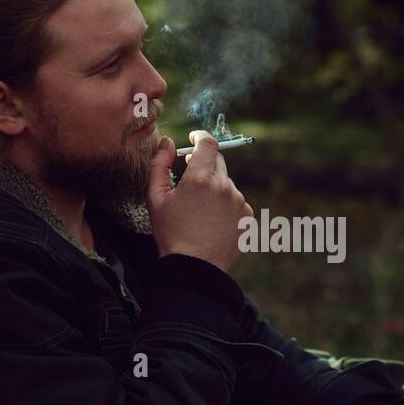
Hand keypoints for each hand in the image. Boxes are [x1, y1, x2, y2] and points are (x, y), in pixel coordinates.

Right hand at [145, 131, 253, 273]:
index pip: (208, 143)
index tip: (195, 138)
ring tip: (200, 212)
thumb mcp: (155, 198)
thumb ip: (159, 164)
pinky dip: (225, 206)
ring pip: (226, 183)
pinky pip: (236, 201)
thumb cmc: (171, 234)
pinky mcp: (248, 215)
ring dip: (215, 188)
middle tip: (192, 178)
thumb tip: (168, 142)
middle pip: (218, 161)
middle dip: (204, 165)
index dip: (201, 136)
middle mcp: (223, 186)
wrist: (194, 268)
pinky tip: (212, 222)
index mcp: (200, 178)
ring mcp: (238, 201)